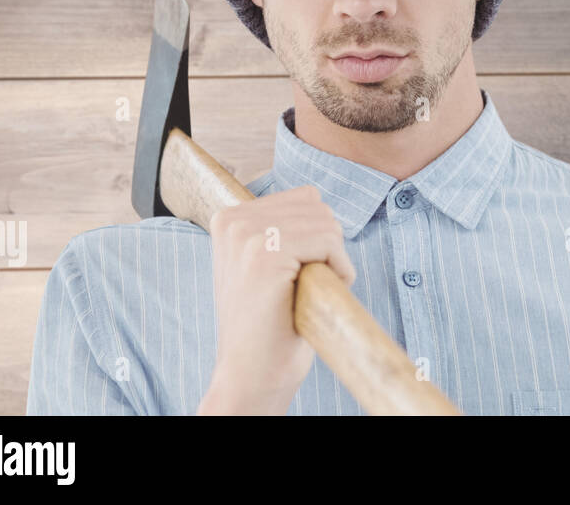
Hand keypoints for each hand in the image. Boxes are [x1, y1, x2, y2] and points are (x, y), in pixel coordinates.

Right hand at [196, 185, 356, 414]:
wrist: (252, 372)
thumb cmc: (270, 320)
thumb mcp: (265, 261)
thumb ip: (280, 224)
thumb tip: (315, 197)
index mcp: (230, 216)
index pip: (305, 197)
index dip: (317, 236)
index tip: (294, 272)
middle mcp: (234, 219)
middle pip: (318, 207)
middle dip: (327, 246)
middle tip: (304, 286)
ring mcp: (247, 236)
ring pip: (326, 223)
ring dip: (333, 260)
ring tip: (306, 291)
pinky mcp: (266, 254)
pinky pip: (329, 242)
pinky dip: (339, 268)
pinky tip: (315, 294)